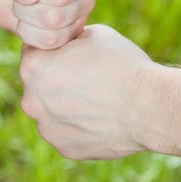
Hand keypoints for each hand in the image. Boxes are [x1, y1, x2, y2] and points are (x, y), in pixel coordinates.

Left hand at [20, 24, 155, 157]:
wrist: (148, 107)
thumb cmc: (121, 63)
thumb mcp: (91, 33)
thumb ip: (68, 38)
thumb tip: (64, 42)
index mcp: (32, 65)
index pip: (33, 51)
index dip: (54, 48)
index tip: (72, 51)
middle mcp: (31, 99)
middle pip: (38, 83)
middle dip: (55, 77)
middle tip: (85, 74)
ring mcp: (47, 128)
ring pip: (50, 110)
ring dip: (65, 103)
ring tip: (96, 97)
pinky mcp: (64, 148)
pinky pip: (65, 131)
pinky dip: (77, 124)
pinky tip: (99, 116)